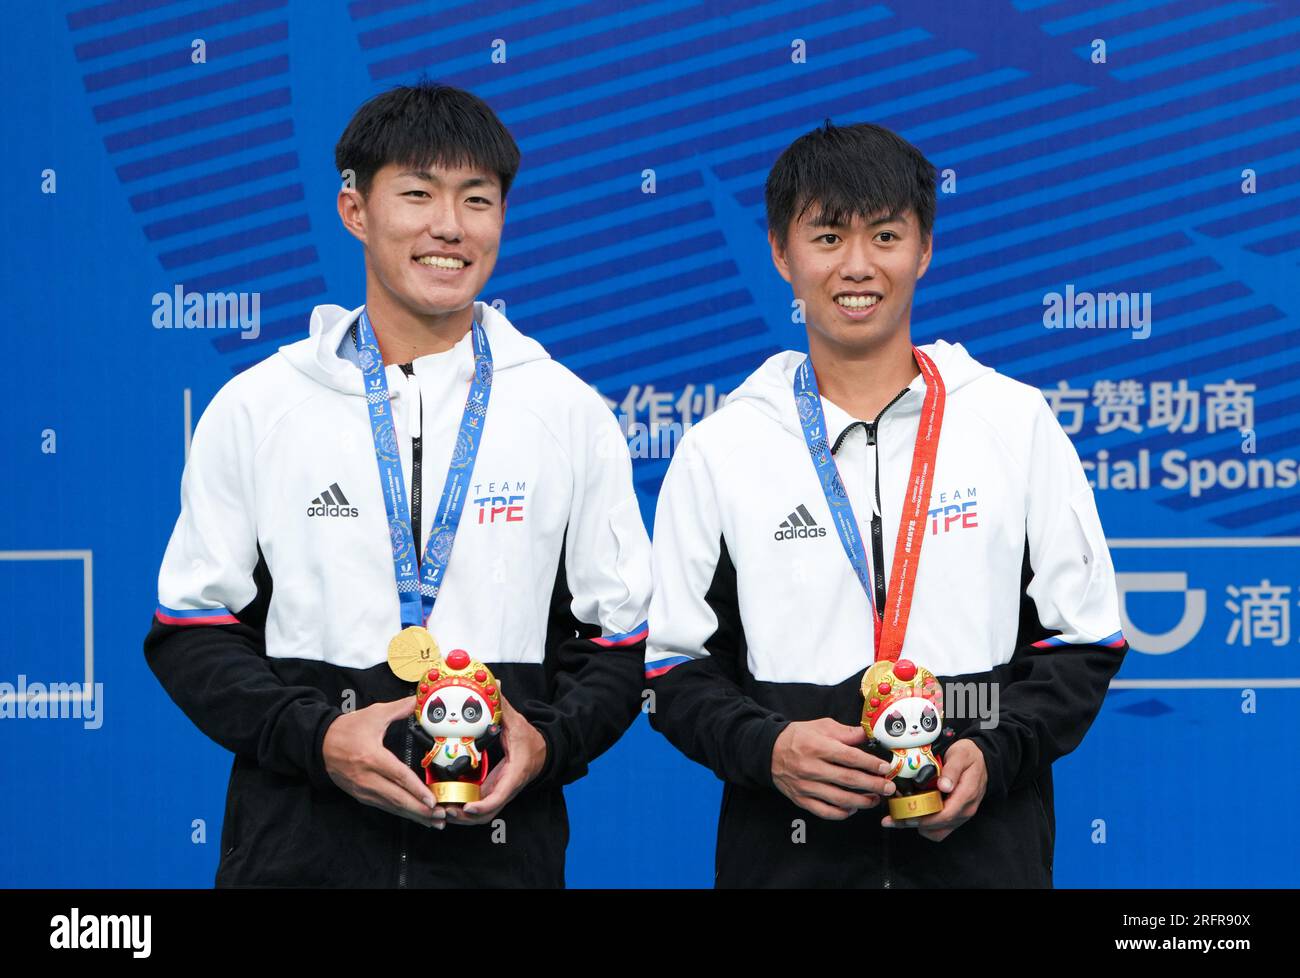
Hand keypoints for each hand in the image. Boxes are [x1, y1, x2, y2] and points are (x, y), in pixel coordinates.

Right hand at [322, 696, 446, 829]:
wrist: (320, 743)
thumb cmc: (348, 729)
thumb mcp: (374, 714)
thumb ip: (399, 708)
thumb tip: (419, 700)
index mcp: (372, 757)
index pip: (398, 776)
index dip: (416, 789)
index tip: (432, 799)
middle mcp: (367, 778)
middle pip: (397, 798)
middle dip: (420, 809)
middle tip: (441, 815)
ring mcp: (364, 790)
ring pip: (392, 806)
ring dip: (414, 815)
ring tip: (435, 821)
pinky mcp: (361, 796)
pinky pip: (385, 807)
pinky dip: (402, 813)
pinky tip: (416, 816)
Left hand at [453, 685, 546, 825]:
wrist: (544, 751)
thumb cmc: (530, 740)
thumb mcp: (517, 722)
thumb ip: (502, 705)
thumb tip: (493, 685)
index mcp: (515, 772)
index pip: (500, 794)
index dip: (483, 805)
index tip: (468, 806)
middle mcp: (508, 787)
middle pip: (488, 813)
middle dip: (466, 817)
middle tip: (445, 810)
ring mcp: (502, 792)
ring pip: (483, 814)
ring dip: (464, 817)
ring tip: (444, 810)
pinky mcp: (495, 792)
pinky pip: (481, 807)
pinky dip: (466, 810)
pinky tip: (451, 804)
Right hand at [771, 718, 896, 820]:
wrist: (769, 752)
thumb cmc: (798, 737)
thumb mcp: (821, 726)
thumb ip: (845, 732)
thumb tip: (867, 735)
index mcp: (817, 747)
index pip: (849, 757)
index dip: (870, 764)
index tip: (885, 768)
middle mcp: (811, 767)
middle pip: (848, 780)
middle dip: (873, 784)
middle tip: (888, 787)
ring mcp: (806, 786)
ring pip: (839, 799)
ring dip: (861, 801)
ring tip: (875, 799)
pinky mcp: (801, 799)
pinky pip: (824, 811)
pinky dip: (841, 813)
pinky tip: (852, 809)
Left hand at [881, 738, 986, 840]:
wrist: (981, 760)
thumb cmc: (969, 756)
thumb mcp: (961, 755)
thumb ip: (952, 770)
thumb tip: (944, 786)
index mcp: (966, 795)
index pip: (946, 814)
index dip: (925, 818)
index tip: (907, 815)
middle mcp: (965, 809)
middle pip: (939, 826)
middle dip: (915, 823)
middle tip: (894, 819)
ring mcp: (961, 814)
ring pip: (938, 831)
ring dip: (918, 827)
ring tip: (899, 817)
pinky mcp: (955, 815)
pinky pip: (940, 828)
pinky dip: (926, 826)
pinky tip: (913, 816)